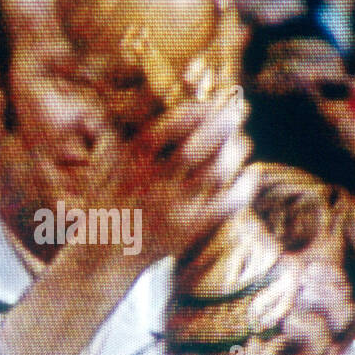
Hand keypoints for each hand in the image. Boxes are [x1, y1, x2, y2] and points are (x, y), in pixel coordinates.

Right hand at [89, 92, 255, 266]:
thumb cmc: (108, 201)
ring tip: (241, 142)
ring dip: (235, 152)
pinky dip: (245, 186)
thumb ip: (120, 134)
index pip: (172, 125)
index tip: (209, 104)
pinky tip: (251, 172)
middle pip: (199, 146)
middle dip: (222, 124)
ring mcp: (175, 207)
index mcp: (133, 160)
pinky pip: (229, 203)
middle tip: (236, 112)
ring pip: (217, 171)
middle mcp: (155, 181)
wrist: (107, 253)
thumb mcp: (103, 163)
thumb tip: (141, 102)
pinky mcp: (191, 228)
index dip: (196, 111)